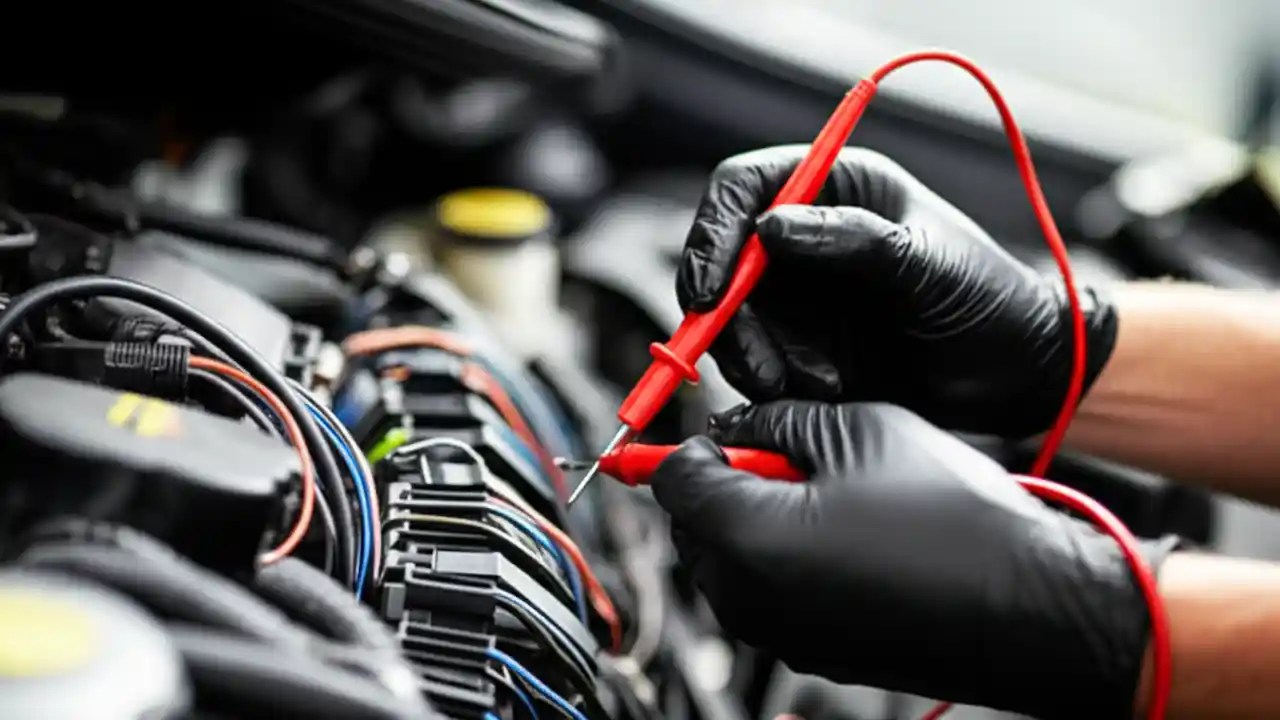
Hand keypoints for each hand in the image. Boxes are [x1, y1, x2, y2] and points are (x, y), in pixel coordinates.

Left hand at [650, 401, 1172, 718]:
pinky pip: (771, 596)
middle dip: (722, 484)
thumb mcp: (854, 429)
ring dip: (754, 521)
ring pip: (730, 562)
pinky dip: (786, 561)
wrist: (1029, 606)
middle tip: (785, 456)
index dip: (693, 443)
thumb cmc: (952, 517)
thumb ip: (772, 422)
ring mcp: (781, 635)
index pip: (672, 480)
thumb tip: (734, 428)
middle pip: (692, 526)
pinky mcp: (814, 654)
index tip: (724, 430)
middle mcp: (748, 599)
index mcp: (745, 537)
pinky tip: (848, 535)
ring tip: (828, 493)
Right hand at [677, 146, 1117, 436]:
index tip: (710, 291)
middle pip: (720, 262)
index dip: (713, 233)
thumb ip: (852, 240)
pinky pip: (754, 362)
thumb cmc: (989, 299)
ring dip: (756, 359)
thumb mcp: (928, 263)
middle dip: (727, 318)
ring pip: (730, 322)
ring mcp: (796, 295)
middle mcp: (803, 236)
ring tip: (816, 384)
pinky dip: (774, 383)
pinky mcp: (796, 347)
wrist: (1016, 375)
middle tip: (755, 365)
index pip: (743, 188)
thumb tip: (769, 228)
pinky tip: (824, 392)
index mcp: (835, 189)